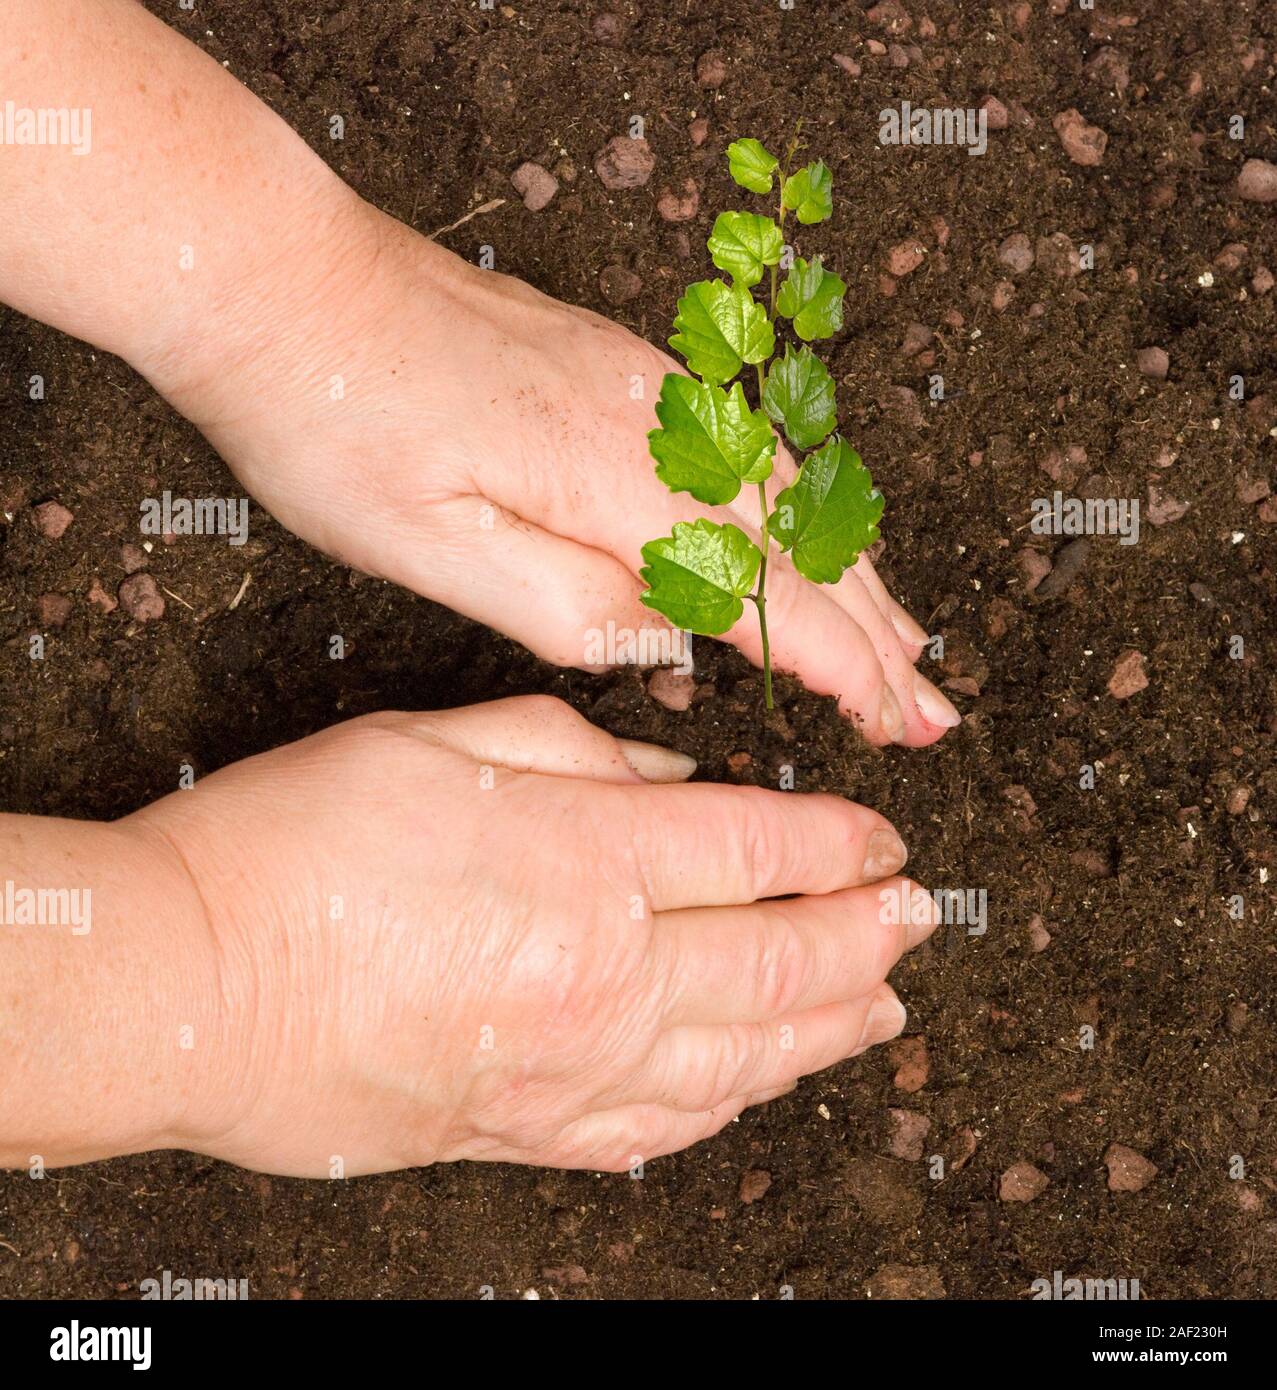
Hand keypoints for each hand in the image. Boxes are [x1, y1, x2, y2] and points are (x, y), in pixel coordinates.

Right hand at [132, 696, 937, 1175]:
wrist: (185, 984)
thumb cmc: (293, 849)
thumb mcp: (439, 741)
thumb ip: (576, 751)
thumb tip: (671, 779)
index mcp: (585, 860)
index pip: (762, 849)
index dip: (841, 843)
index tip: (883, 841)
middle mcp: (603, 975)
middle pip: (783, 960)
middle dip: (868, 936)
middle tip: (919, 919)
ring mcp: (572, 1069)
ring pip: (748, 1056)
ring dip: (832, 1028)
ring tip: (883, 1007)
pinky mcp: (526, 1132)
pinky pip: (665, 1129)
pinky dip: (736, 1102)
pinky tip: (765, 1081)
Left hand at [155, 199, 960, 747]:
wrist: (288, 287)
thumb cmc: (338, 423)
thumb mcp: (434, 552)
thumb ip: (567, 610)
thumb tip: (665, 641)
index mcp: (616, 477)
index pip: (769, 592)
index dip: (841, 667)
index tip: (895, 724)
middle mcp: (657, 421)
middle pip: (804, 542)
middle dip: (878, 633)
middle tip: (930, 706)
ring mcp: (648, 386)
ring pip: (789, 494)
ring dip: (854, 575)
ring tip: (901, 641)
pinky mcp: (624, 369)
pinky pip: (748, 453)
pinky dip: (801, 515)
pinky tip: (811, 542)